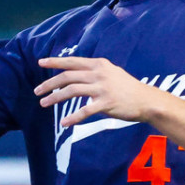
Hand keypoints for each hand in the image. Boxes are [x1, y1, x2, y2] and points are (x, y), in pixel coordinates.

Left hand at [35, 56, 161, 127]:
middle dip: (49, 84)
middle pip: (67, 76)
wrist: (147, 101)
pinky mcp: (106, 103)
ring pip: (72, 90)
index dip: (55, 62)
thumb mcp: (112, 72)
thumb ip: (96, 71)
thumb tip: (78, 73)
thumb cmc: (128, 88)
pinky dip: (73, 118)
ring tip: (44, 103)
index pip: (72, 61)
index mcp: (99, 64)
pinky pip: (85, 111)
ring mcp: (103, 88)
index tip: (40, 63)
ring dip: (55, 98)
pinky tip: (64, 123)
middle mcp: (99, 74)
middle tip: (37, 91)